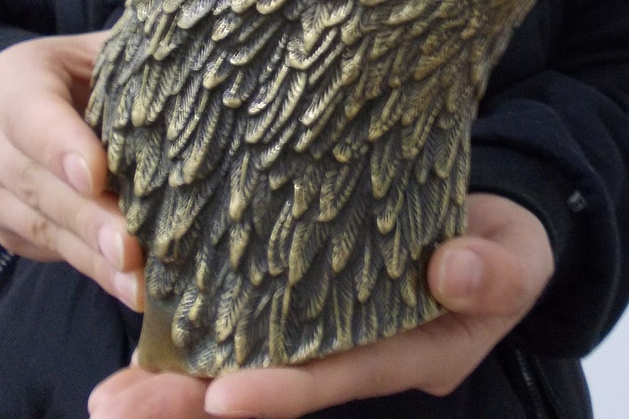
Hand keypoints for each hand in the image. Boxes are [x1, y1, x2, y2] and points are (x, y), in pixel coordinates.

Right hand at [0, 32, 143, 309]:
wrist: (49, 99)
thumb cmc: (101, 72)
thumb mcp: (115, 55)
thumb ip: (142, 66)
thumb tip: (206, 78)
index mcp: (12, 78)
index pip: (31, 110)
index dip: (62, 145)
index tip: (98, 176)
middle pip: (36, 181)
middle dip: (90, 219)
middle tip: (133, 251)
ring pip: (42, 226)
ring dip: (94, 259)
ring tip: (140, 285)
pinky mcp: (6, 227)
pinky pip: (50, 251)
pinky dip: (94, 270)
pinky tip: (132, 286)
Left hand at [88, 193, 553, 418]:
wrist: (489, 228)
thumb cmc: (506, 250)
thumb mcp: (518, 262)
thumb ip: (495, 273)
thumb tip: (450, 269)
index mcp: (407, 351)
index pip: (337, 375)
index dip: (282, 390)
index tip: (222, 398)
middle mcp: (356, 347)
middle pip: (271, 380)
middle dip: (193, 399)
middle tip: (118, 406)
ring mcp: (327, 319)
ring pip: (246, 351)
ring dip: (177, 371)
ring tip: (110, 389)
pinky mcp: (306, 281)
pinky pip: (247, 305)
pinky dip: (197, 316)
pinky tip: (142, 312)